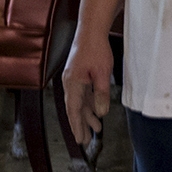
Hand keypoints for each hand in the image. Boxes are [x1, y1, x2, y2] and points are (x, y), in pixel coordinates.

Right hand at [63, 32, 115, 148]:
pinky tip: (95, 112)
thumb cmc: (96, 49)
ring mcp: (74, 79)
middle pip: (75, 109)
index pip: (73, 110)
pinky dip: (88, 104)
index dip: (77, 126)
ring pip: (79, 103)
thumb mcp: (102, 74)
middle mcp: (70, 83)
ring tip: (95, 130)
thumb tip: (101, 113)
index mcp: (73, 84)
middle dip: (81, 125)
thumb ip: (100, 94)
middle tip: (86, 141)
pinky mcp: (79, 75)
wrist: (90, 30)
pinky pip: (83, 94)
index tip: (80, 139)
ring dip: (86, 116)